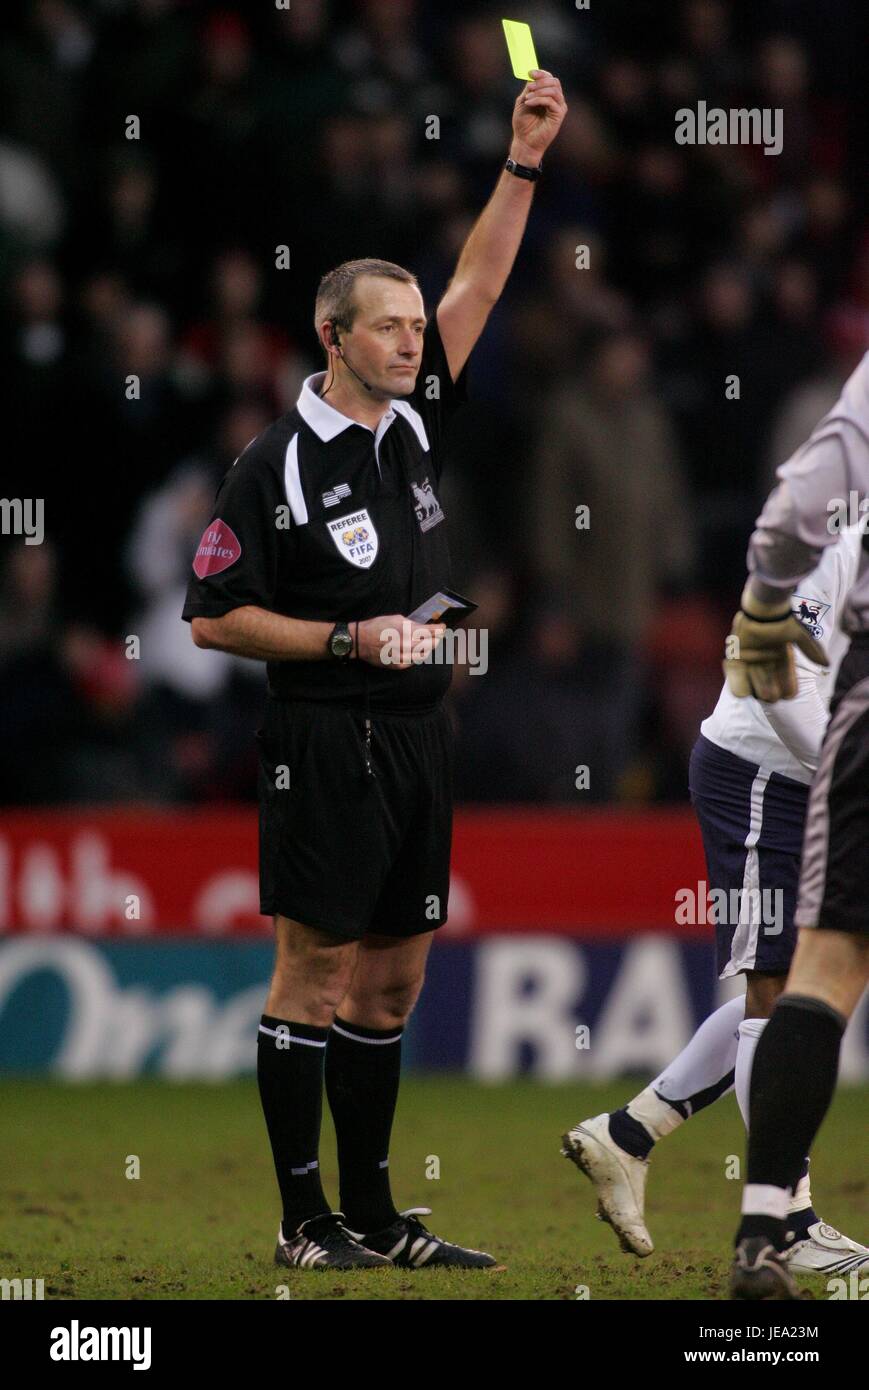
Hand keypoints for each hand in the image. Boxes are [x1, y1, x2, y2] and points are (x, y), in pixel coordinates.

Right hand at [355, 615, 447, 669]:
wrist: (360, 641)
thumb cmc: (377, 627)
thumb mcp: (395, 619)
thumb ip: (411, 624)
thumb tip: (423, 627)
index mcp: (407, 631)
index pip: (430, 631)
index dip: (439, 629)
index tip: (443, 627)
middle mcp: (406, 645)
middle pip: (430, 644)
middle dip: (437, 639)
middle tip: (439, 635)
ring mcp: (402, 657)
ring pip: (423, 655)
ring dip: (429, 649)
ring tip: (430, 643)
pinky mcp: (398, 665)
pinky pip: (413, 662)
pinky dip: (418, 656)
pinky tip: (418, 651)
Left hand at [511, 69, 566, 161]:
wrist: (524, 142)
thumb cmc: (523, 124)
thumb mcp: (523, 102)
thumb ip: (529, 89)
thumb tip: (531, 76)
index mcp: (547, 95)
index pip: (549, 78)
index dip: (541, 73)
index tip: (530, 72)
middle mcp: (555, 100)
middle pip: (554, 81)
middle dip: (541, 81)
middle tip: (529, 86)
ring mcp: (559, 107)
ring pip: (554, 90)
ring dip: (539, 91)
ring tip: (527, 98)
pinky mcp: (559, 115)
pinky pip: (551, 101)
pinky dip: (539, 99)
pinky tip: (529, 103)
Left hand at [723, 585, 828, 701]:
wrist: (762, 610)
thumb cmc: (781, 622)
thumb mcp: (800, 636)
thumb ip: (812, 650)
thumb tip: (827, 664)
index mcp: (779, 656)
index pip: (785, 677)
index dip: (787, 685)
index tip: (789, 693)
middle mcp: (765, 660)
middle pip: (769, 684)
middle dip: (771, 690)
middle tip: (773, 695)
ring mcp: (750, 659)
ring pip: (753, 684)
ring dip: (758, 689)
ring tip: (763, 692)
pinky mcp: (736, 657)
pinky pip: (736, 677)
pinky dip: (739, 685)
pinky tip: (744, 692)